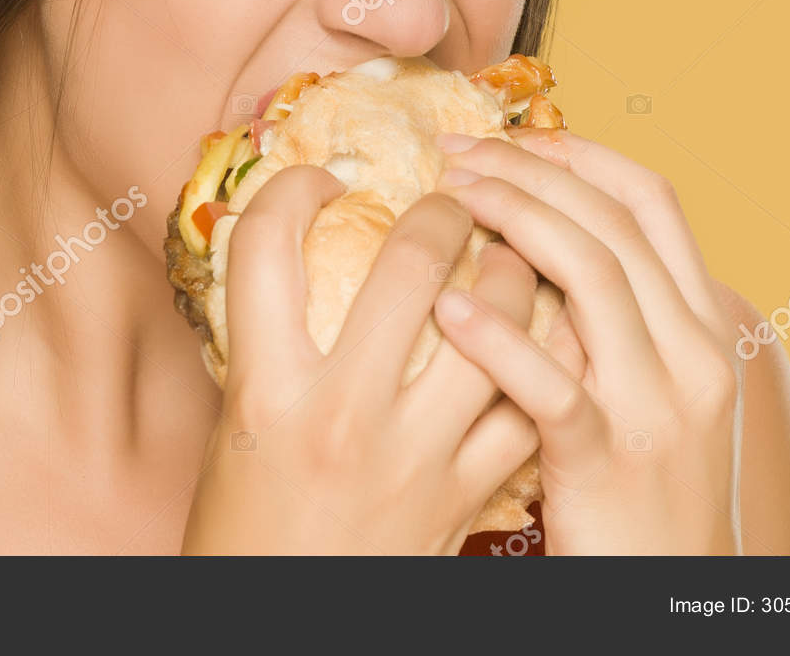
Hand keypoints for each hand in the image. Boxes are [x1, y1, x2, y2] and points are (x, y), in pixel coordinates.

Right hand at [181, 165, 542, 553]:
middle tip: (457, 196)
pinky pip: (530, 397)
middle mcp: (341, 412)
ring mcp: (414, 453)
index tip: (323, 178)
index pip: (266, 247)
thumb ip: (273, 345)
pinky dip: (548, 347)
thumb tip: (302, 252)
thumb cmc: (250, 532)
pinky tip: (549, 320)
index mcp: (265, 391)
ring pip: (496, 320)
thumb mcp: (240, 431)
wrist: (292, 636)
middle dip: (448, 207)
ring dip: (513, 265)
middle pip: (410, 262)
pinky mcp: (466, 490)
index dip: (294, 188)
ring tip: (513, 246)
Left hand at [431, 128, 741, 554]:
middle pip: (612, 223)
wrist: (671, 594)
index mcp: (704, 329)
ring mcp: (657, 406)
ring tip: (449, 196)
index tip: (520, 134)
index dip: (584, 154)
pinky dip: (498, 337)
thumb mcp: (664, 396)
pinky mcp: (608, 460)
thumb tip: (554, 246)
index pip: (654, 202)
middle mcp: (692, 355)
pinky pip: (552, 383)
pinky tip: (449, 309)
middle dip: (530, 169)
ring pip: (592, 277)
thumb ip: (627, 324)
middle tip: (459, 150)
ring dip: (513, 220)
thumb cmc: (648, 494)